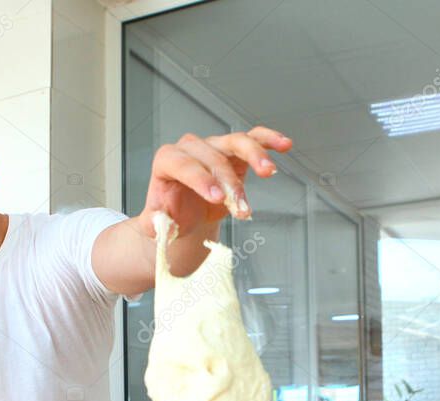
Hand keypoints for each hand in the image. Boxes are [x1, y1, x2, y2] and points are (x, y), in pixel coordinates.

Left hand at [137, 126, 292, 237]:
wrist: (185, 215)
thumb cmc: (171, 215)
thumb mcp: (156, 224)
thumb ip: (156, 222)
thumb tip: (162, 221)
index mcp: (167, 161)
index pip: (182, 163)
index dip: (200, 179)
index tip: (216, 198)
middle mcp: (190, 148)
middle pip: (213, 157)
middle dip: (229, 182)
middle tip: (240, 206)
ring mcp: (214, 146)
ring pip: (235, 141)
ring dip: (254, 156)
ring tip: (268, 172)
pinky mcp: (233, 151)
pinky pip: (252, 138)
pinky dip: (268, 140)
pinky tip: (283, 145)